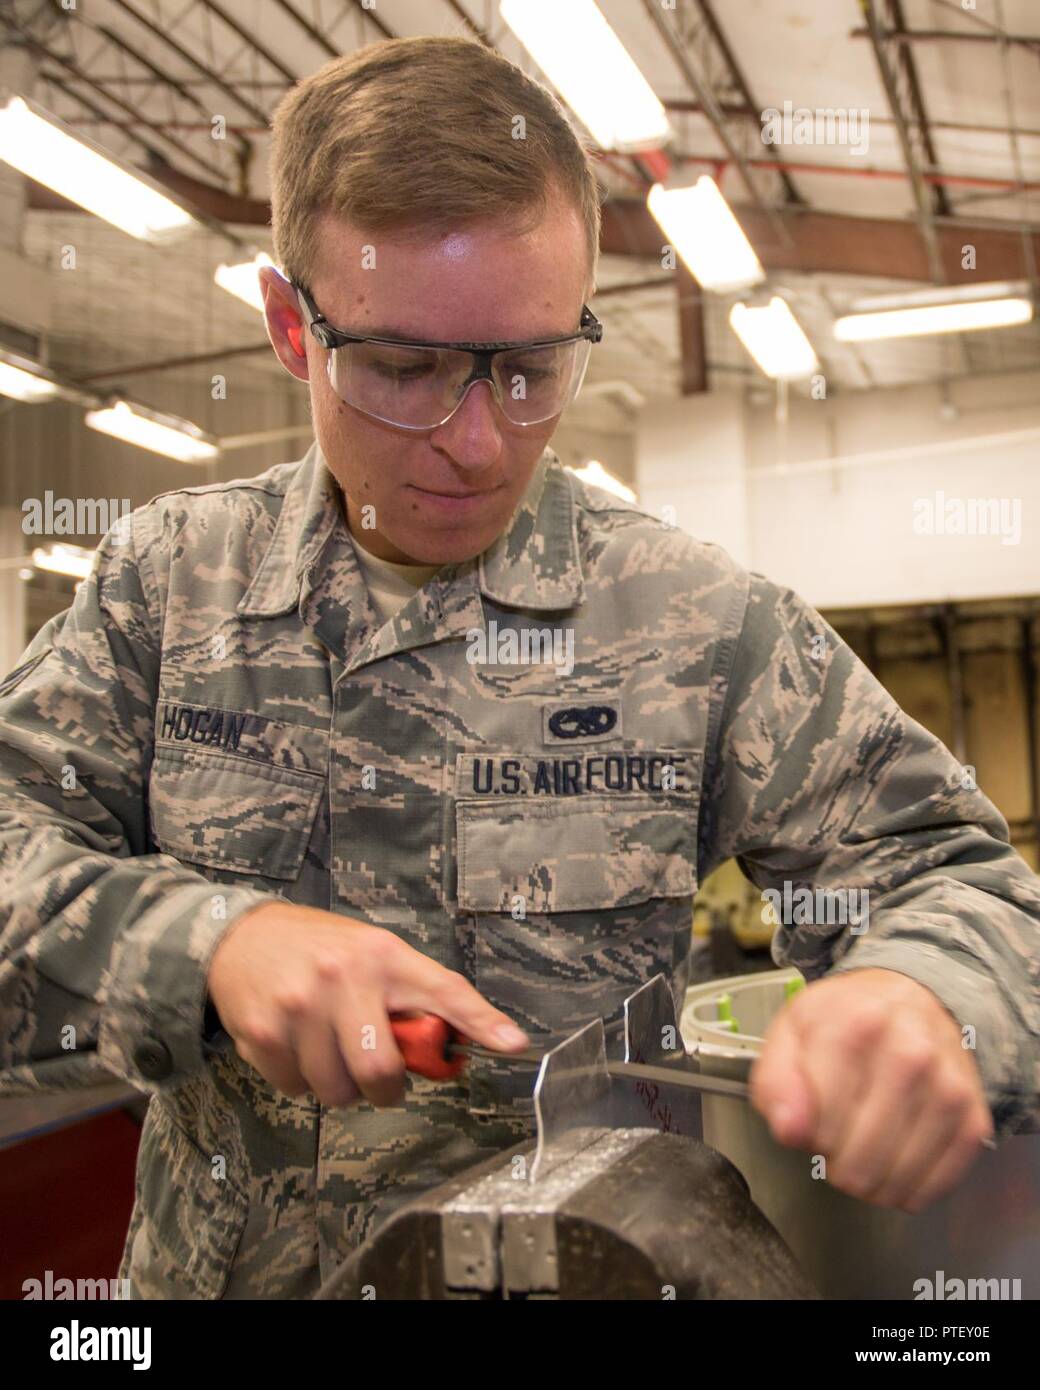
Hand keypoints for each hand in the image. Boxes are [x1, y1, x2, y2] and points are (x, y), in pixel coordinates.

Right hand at [207, 902, 528, 1107]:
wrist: (241, 936)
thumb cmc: (319, 951)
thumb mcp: (372, 956)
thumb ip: (411, 998)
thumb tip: (454, 1052)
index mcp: (383, 956)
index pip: (443, 990)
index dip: (481, 1021)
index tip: (514, 1045)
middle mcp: (343, 977)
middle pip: (380, 1070)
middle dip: (385, 1089)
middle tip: (378, 1078)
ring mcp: (300, 1006)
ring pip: (336, 1089)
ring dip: (338, 1085)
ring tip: (328, 1050)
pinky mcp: (262, 1031)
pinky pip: (295, 1089)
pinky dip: (300, 1080)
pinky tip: (296, 1046)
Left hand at [749, 967, 992, 1210]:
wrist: (911, 1001)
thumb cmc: (843, 1022)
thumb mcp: (791, 1034)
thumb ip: (776, 1082)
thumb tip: (790, 1131)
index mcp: (855, 1025)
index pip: (820, 1126)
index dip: (806, 1135)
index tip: (809, 1117)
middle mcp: (910, 1054)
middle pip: (857, 1162)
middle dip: (835, 1162)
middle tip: (836, 1136)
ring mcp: (947, 1088)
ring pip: (894, 1182)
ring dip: (870, 1180)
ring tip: (863, 1144)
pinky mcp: (972, 1119)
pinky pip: (932, 1188)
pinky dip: (906, 1188)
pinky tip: (894, 1158)